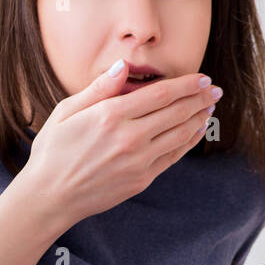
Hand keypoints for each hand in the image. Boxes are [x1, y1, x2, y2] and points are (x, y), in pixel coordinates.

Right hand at [22, 61, 219, 234]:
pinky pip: (173, 156)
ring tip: (209, 108)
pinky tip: (195, 131)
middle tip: (214, 90)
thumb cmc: (52, 153)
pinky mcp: (141, 179)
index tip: (202, 78)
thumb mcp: (65, 112)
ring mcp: (138, 161)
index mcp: (110, 115)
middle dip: (200, 99)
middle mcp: (129, 137)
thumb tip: (123, 67)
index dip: (186, 85)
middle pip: (176, 112)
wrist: (49, 197)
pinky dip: (188, 141)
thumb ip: (98, 88)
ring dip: (199, 118)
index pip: (160, 94)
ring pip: (180, 134)